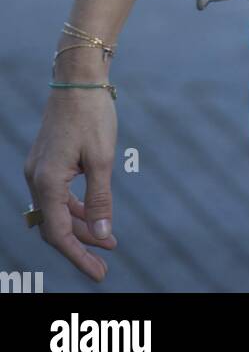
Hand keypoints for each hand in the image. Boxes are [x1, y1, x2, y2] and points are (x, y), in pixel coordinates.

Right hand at [23, 87, 118, 282]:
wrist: (78, 79)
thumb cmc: (92, 115)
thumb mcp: (102, 159)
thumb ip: (101, 199)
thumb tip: (103, 234)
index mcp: (46, 182)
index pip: (59, 233)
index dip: (79, 256)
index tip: (99, 272)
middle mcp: (36, 179)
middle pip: (55, 226)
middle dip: (80, 245)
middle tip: (106, 262)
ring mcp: (39, 169)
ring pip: (57, 211)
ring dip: (81, 226)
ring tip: (109, 239)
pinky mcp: (47, 161)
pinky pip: (58, 195)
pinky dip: (76, 207)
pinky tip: (95, 214)